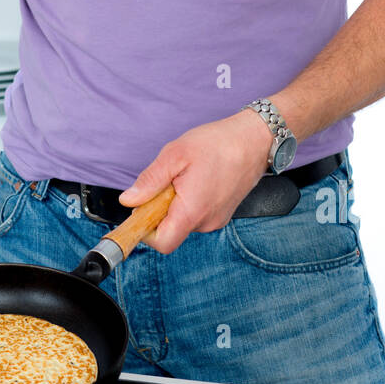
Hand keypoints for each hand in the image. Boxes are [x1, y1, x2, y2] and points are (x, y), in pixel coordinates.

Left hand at [117, 110, 274, 253]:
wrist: (255, 140)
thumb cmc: (218, 144)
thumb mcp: (175, 155)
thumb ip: (150, 181)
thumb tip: (128, 201)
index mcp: (192, 212)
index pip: (162, 243)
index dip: (145, 230)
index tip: (142, 209)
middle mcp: (206, 222)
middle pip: (170, 231)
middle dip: (160, 210)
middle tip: (168, 181)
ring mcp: (216, 219)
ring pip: (182, 221)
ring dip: (175, 203)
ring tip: (186, 176)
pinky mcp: (222, 214)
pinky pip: (196, 214)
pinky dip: (189, 201)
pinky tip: (198, 178)